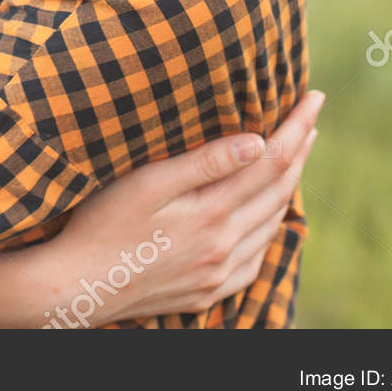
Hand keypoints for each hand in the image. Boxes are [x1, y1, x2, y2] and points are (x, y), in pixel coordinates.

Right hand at [36, 90, 324, 323]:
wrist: (76, 288)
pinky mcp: (206, 293)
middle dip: (300, 152)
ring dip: (287, 189)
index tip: (314, 97)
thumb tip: (258, 143)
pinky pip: (254, 262)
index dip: (297, 127)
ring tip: (295, 160)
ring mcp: (217, 273)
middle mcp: (224, 246)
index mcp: (212, 213)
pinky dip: (268, 232)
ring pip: (270, 225)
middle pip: (279, 191)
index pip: (272, 161)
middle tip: (312, 120)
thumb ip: (204, 163)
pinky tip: (264, 220)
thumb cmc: (103, 225)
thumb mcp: (148, 183)